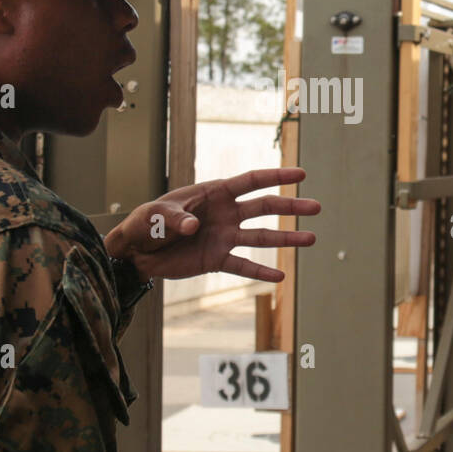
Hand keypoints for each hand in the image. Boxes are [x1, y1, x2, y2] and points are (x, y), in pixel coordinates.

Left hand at [103, 167, 320, 281]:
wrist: (136, 252)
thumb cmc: (144, 223)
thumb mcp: (155, 215)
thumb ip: (175, 218)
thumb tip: (193, 227)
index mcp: (213, 193)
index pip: (250, 181)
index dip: (276, 176)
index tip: (301, 174)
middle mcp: (225, 213)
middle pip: (265, 207)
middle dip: (291, 206)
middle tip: (316, 207)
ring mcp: (224, 236)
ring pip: (261, 236)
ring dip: (286, 238)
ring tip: (311, 239)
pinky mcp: (217, 259)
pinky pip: (243, 265)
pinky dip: (260, 272)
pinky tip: (280, 278)